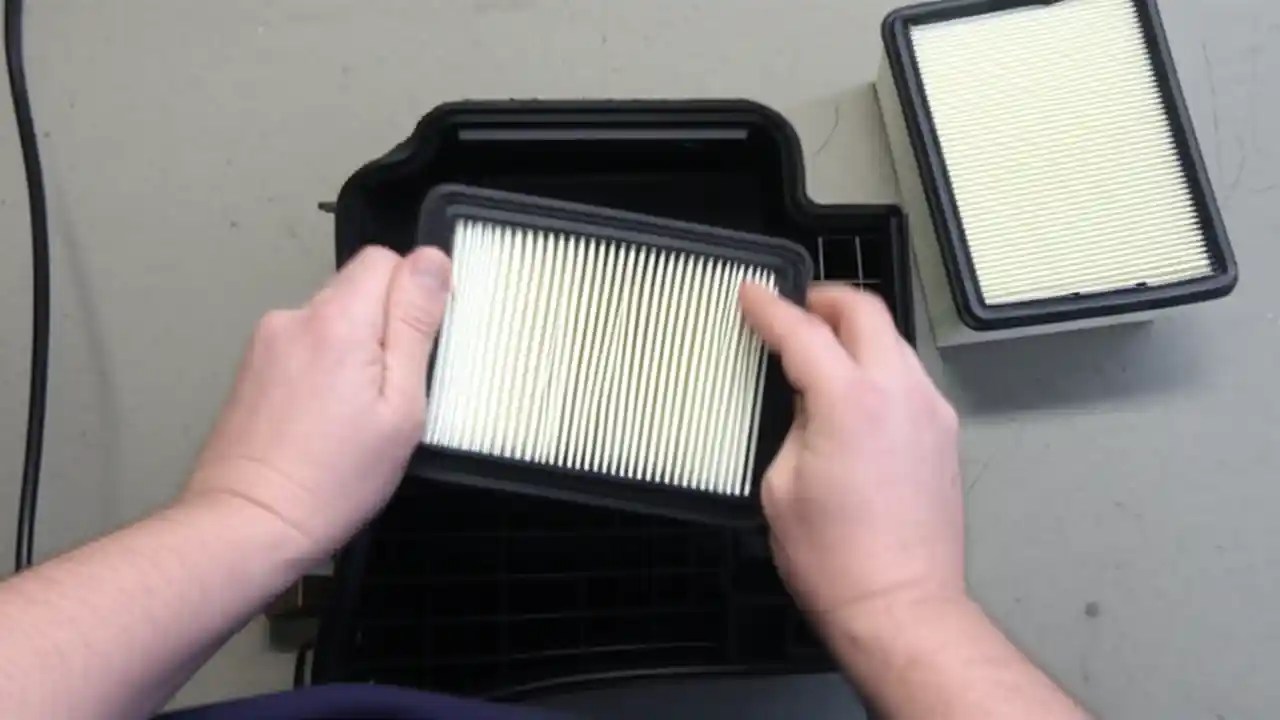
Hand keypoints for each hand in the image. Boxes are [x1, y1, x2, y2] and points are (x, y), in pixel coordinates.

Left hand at [185, 246, 451, 558]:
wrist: (247, 524)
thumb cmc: (332, 479)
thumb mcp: (400, 407)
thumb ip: (415, 326)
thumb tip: (431, 261)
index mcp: (338, 321)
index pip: (387, 259)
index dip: (415, 294)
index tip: (423, 345)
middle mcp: (294, 318)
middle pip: (357, 287)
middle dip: (385, 325)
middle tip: (395, 389)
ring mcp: (266, 342)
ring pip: (332, 319)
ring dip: (354, 348)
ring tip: (358, 411)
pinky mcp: (252, 368)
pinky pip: (305, 345)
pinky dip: (325, 368)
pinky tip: (328, 418)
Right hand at [739, 284, 963, 623]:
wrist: (901, 607)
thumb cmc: (830, 557)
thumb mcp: (780, 485)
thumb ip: (792, 423)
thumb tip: (804, 400)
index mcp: (849, 400)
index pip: (802, 331)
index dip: (769, 307)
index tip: (749, 292)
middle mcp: (899, 391)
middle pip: (865, 312)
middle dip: (824, 300)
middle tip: (791, 310)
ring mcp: (930, 411)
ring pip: (892, 341)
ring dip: (855, 333)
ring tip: (820, 350)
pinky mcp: (944, 434)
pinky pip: (908, 376)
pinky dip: (877, 366)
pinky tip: (853, 392)